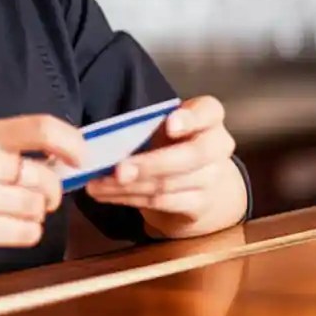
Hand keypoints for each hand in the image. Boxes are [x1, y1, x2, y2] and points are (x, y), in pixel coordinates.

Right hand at [0, 115, 86, 271]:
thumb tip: (68, 159)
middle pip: (45, 177)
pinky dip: (25, 234)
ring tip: (8, 213)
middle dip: (51, 192)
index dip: (71, 142)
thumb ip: (13, 152)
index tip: (80, 158)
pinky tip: (3, 229)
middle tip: (38, 197)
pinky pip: (27, 233)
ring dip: (33, 215)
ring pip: (38, 208)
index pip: (41, 129)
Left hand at [85, 96, 246, 238]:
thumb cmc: (171, 142)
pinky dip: (129, 198)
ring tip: (97, 184)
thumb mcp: (163, 125)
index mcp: (209, 117)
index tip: (170, 125)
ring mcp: (211, 178)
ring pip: (170, 183)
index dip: (190, 119)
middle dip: (150, 164)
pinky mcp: (199, 204)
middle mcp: (217, 146)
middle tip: (119, 170)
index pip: (209, 111)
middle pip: (191, 155)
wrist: (199, 181)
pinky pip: (162, 202)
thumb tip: (100, 136)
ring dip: (129, 186)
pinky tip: (105, 194)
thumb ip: (144, 124)